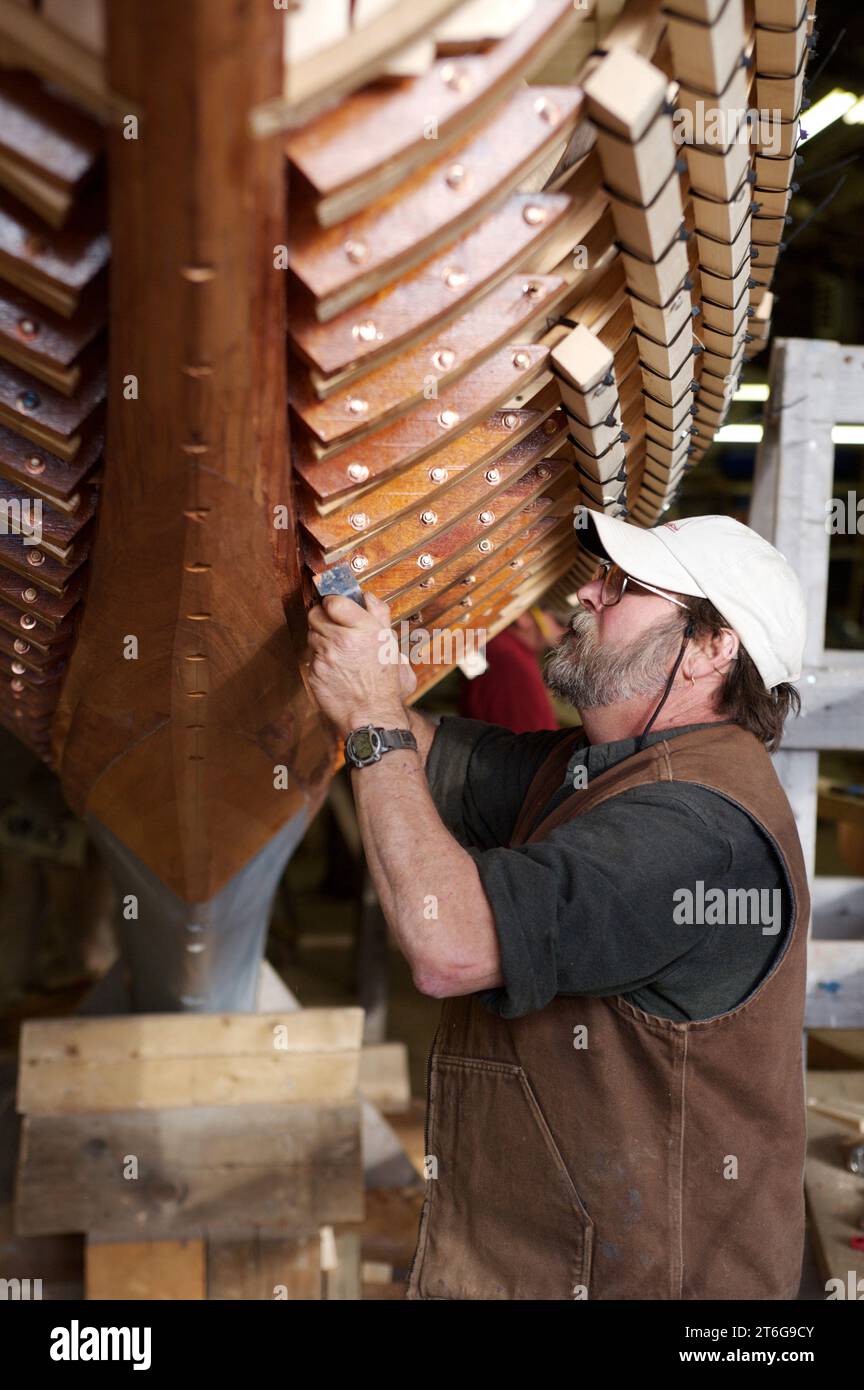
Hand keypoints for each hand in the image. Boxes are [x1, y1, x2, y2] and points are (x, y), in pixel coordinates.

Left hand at [306, 591, 413, 736]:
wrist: (372, 714)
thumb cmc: (384, 680)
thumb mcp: (389, 643)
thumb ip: (378, 614)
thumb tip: (366, 595)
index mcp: (364, 629)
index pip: (334, 601)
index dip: (332, 602)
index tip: (334, 606)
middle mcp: (343, 640)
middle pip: (315, 615)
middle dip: (322, 618)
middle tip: (332, 626)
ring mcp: (326, 657)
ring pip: (311, 635)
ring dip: (320, 638)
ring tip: (337, 651)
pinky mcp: (315, 672)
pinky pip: (311, 656)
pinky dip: (320, 659)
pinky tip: (334, 668)